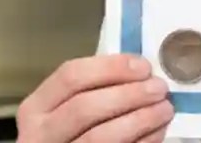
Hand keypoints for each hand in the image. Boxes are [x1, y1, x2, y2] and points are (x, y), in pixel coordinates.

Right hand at [16, 54, 174, 142]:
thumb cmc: (70, 130)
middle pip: (85, 106)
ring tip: (165, 109)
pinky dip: (142, 141)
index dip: (111, 67)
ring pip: (100, 136)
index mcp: (36, 107)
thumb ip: (94, 87)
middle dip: (128, 94)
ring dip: (140, 119)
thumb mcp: (67, 106)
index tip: (143, 66)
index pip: (70, 76)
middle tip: (159, 88)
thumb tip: (139, 68)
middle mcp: (40, 133)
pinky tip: (157, 131)